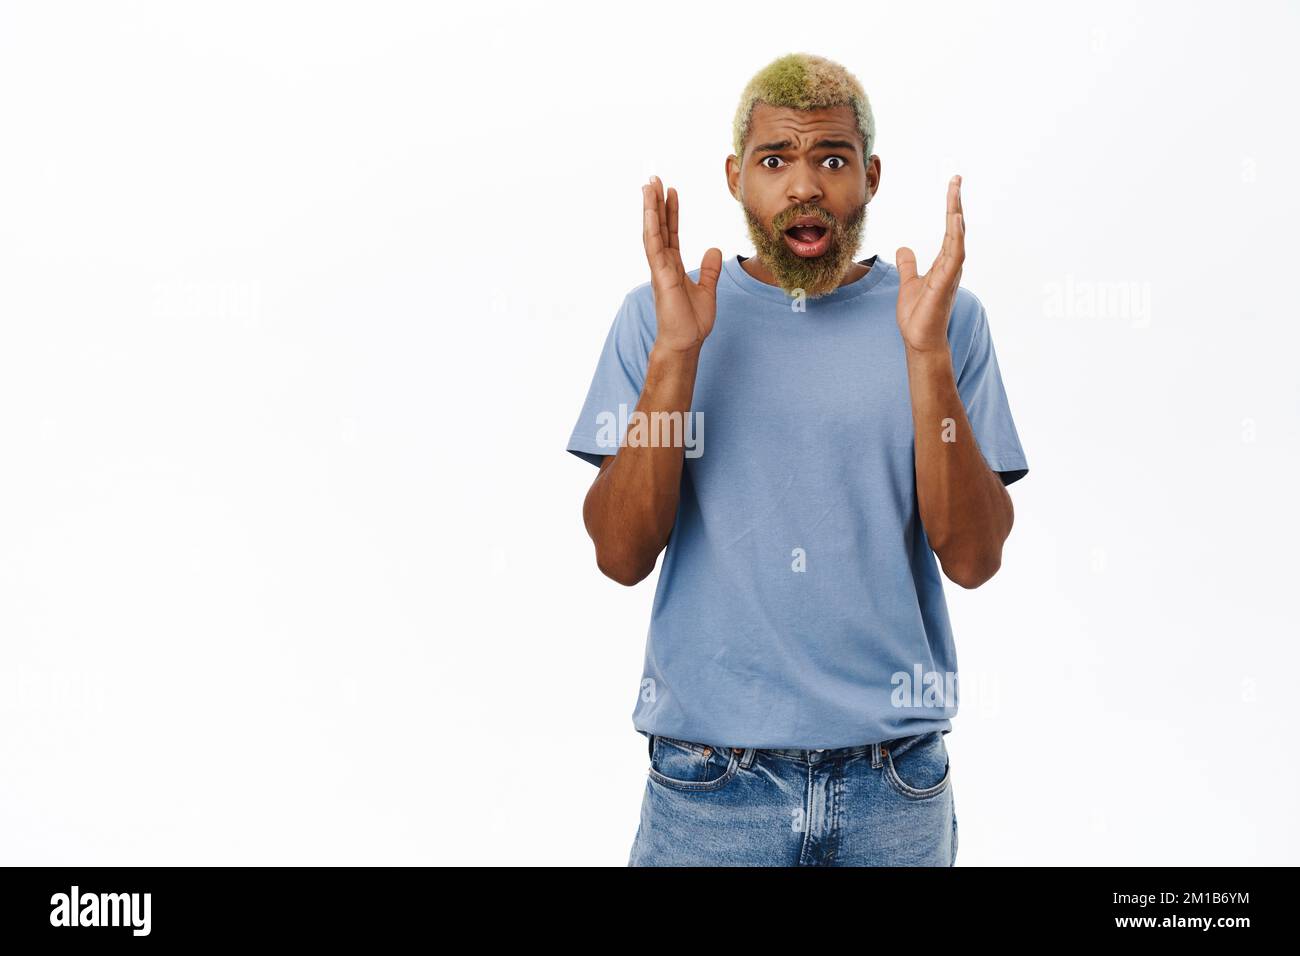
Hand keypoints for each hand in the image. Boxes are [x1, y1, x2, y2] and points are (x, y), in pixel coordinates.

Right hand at [642, 175, 722, 353]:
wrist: (686, 342)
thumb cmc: (692, 322)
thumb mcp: (707, 290)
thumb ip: (710, 269)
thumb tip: (714, 250)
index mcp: (672, 266)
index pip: (670, 232)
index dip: (670, 211)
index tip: (671, 192)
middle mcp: (663, 264)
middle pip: (658, 227)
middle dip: (656, 202)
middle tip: (654, 179)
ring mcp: (659, 268)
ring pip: (652, 231)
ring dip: (650, 208)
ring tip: (648, 185)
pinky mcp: (660, 275)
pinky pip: (654, 246)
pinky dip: (651, 226)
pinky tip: (650, 209)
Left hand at [896, 175, 965, 354]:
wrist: (919, 340)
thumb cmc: (917, 315)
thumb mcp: (909, 282)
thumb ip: (908, 265)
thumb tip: (904, 248)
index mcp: (943, 263)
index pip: (949, 229)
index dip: (951, 207)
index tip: (952, 186)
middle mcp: (951, 265)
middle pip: (957, 228)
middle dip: (956, 203)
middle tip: (956, 179)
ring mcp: (950, 273)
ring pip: (958, 237)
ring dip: (957, 214)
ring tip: (955, 192)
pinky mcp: (946, 283)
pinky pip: (954, 255)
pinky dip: (955, 237)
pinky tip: (954, 220)